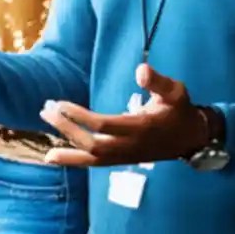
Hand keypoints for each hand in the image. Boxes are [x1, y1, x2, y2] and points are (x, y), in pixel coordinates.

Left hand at [39, 64, 209, 166]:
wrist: (190, 138)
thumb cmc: (179, 109)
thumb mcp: (175, 91)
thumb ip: (158, 81)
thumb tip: (140, 70)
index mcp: (140, 127)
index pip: (104, 125)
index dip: (80, 116)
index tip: (60, 103)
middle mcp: (130, 146)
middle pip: (92, 143)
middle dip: (67, 128)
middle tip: (46, 110)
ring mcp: (125, 156)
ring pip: (91, 158)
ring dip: (66, 148)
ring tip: (44, 135)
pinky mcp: (121, 160)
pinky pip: (94, 163)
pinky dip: (73, 161)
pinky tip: (52, 157)